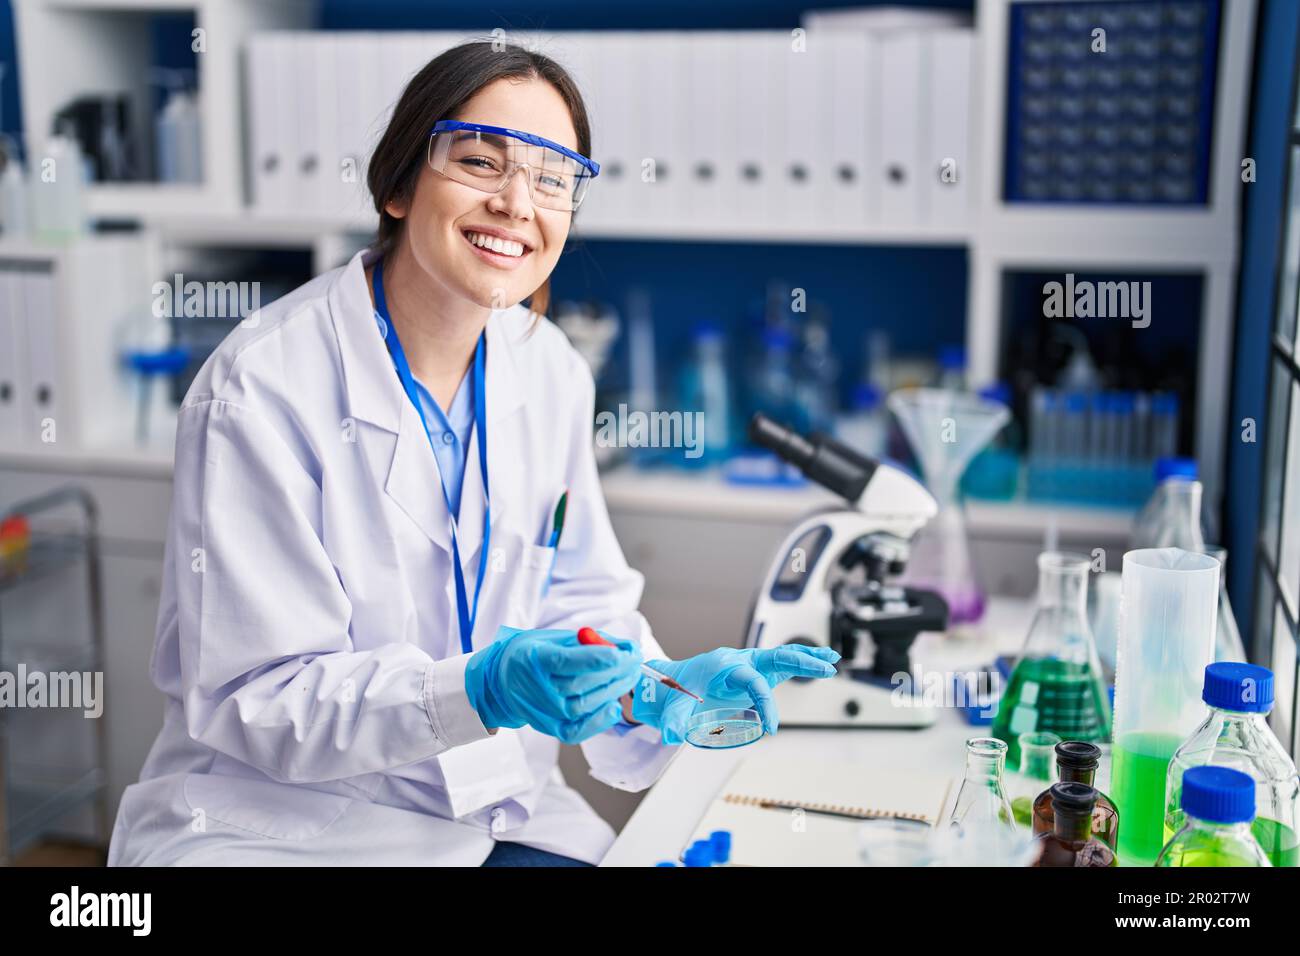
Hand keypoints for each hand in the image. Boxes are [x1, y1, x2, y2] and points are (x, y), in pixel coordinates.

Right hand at [464, 627, 641, 743]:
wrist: (503, 680)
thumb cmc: (534, 654)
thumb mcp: (556, 639)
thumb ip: (590, 642)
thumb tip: (627, 646)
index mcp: (534, 659)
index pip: (567, 662)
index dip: (597, 659)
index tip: (624, 652)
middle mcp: (536, 688)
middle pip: (580, 685)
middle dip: (614, 672)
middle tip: (635, 660)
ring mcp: (541, 712)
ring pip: (583, 706)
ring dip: (613, 691)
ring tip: (630, 676)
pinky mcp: (548, 727)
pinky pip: (576, 731)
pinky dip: (598, 722)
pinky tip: (614, 706)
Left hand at [630, 645, 839, 744]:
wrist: (673, 680)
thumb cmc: (676, 690)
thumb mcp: (673, 706)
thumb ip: (673, 720)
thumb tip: (671, 734)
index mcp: (723, 665)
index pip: (751, 680)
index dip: (764, 702)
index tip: (771, 728)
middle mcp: (740, 660)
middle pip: (774, 656)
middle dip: (800, 661)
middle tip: (825, 671)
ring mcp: (750, 664)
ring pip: (782, 656)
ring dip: (807, 658)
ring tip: (832, 662)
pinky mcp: (756, 671)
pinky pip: (782, 664)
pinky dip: (802, 662)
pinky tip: (822, 664)